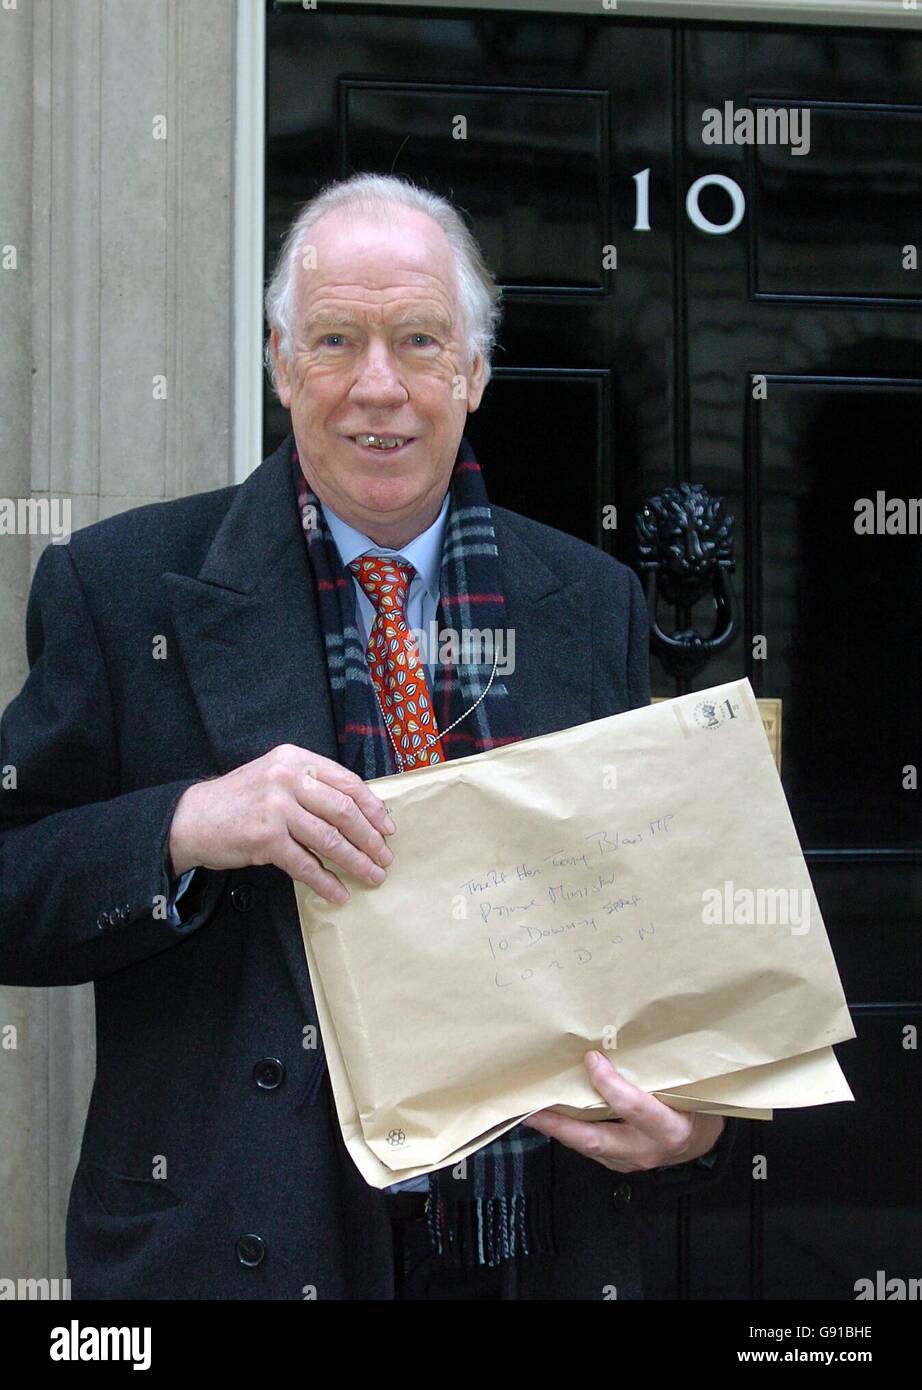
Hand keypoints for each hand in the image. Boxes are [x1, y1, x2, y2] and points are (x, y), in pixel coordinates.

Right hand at [167, 744, 394, 903]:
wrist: (192, 818)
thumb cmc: (241, 800)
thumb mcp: (276, 776)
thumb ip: (311, 785)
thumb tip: (359, 813)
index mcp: (296, 759)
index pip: (346, 782)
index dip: (372, 807)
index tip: (387, 828)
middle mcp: (287, 779)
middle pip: (343, 811)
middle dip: (369, 838)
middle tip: (384, 857)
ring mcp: (276, 809)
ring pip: (329, 839)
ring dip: (355, 862)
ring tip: (371, 876)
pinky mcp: (264, 839)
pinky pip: (304, 864)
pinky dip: (325, 882)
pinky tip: (338, 893)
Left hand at [522, 1049, 724, 1173]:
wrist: (702, 1145)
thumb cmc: (695, 1108)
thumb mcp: (687, 1089)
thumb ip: (658, 1073)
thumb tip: (620, 1040)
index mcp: (669, 1128)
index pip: (634, 1106)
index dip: (610, 1084)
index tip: (591, 1059)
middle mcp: (646, 1149)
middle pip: (595, 1140)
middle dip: (559, 1124)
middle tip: (531, 1107)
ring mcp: (630, 1162)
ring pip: (587, 1146)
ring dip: (557, 1129)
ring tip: (530, 1110)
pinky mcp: (618, 1164)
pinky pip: (590, 1148)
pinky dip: (569, 1132)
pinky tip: (552, 1117)